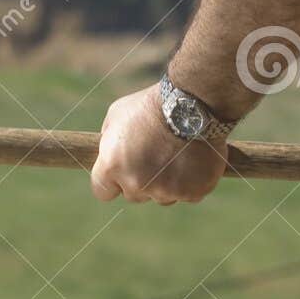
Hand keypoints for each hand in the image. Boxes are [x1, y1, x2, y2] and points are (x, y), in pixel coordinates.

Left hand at [90, 84, 228, 204]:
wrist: (196, 101)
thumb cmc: (154, 105)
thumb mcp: (118, 115)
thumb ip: (109, 141)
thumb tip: (108, 154)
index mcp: (112, 166)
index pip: (103, 192)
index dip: (113, 181)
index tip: (124, 170)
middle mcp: (136, 183)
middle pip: (134, 196)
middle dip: (142, 180)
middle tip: (157, 155)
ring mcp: (165, 190)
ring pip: (163, 197)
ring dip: (168, 182)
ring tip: (179, 154)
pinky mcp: (192, 192)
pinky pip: (189, 194)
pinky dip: (193, 181)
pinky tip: (197, 160)